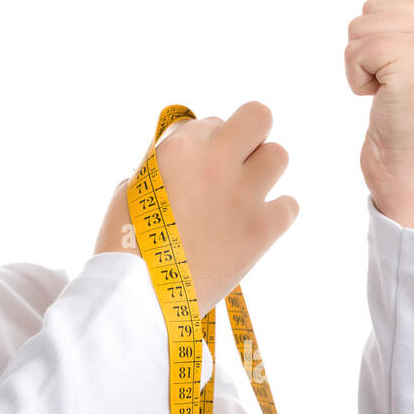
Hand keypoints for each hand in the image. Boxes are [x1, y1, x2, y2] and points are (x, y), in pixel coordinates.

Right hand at [95, 103, 298, 312]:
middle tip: (235, 161)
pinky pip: (289, 206)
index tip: (196, 165)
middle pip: (257, 117)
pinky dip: (275, 212)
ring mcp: (242, 196)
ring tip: (243, 193)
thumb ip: (163, 166)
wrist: (142, 296)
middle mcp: (215, 164)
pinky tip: (253, 223)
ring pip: (278, 156)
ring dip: (262, 170)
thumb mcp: (130, 189)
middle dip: (248, 134)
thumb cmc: (125, 244)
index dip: (203, 143)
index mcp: (178, 150)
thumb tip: (186, 163)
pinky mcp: (261, 230)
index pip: (208, 122)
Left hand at [344, 0, 413, 236]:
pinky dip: (356, 78)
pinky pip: (355, 49)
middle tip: (399, 88)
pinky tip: (382, 101)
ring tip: (392, 94)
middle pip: (377, 7)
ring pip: (361, 26)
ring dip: (362, 65)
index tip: (413, 79)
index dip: (387, 43)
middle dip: (371, 50)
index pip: (399, 1)